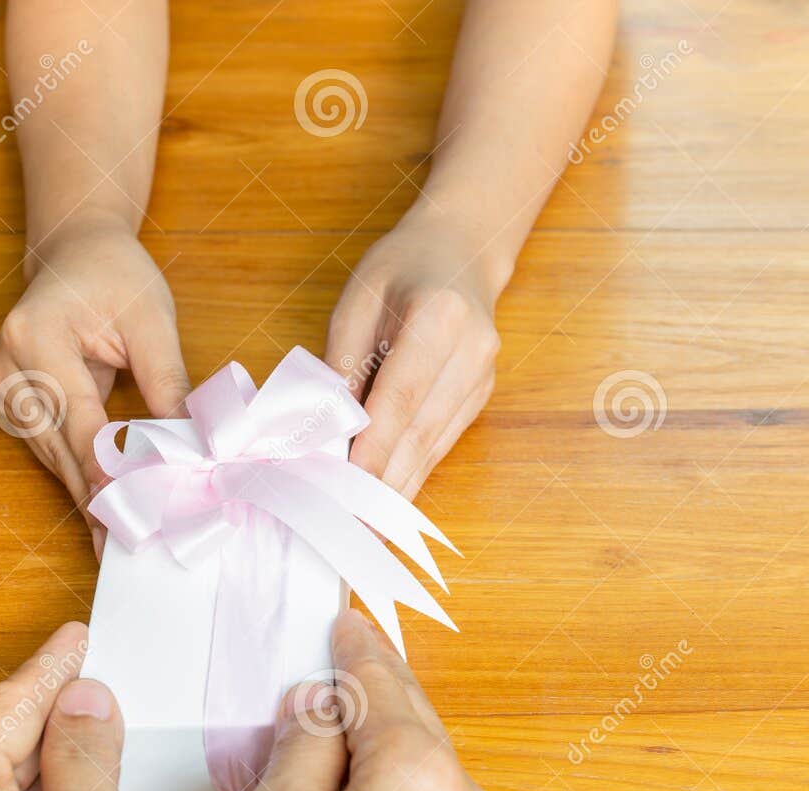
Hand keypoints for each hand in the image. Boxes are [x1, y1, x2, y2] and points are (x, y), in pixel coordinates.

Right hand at [0, 213, 189, 555]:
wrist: (77, 247)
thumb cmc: (117, 275)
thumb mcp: (152, 320)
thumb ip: (166, 380)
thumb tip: (190, 442)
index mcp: (37, 334)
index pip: (77, 415)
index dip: (103, 466)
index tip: (128, 508)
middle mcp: (8, 361)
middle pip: (56, 443)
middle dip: (92, 495)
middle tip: (123, 544)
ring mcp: (3, 380)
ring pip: (48, 452)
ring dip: (82, 494)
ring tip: (114, 539)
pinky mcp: (13, 396)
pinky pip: (49, 445)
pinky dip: (77, 474)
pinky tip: (102, 508)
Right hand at [230, 610, 495, 790]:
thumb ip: (296, 756)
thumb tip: (312, 708)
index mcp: (416, 768)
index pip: (379, 680)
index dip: (352, 646)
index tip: (341, 619)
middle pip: (410, 712)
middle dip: (375, 678)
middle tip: (346, 645)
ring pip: (421, 757)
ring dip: (383, 727)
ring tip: (344, 707)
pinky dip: (392, 773)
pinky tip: (363, 786)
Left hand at [326, 205, 504, 497]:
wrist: (461, 249)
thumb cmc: (399, 269)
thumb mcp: (356, 303)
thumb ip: (343, 365)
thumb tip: (326, 431)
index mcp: (439, 316)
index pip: (401, 397)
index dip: (374, 447)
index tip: (346, 485)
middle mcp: (472, 350)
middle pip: (421, 430)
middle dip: (383, 481)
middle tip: (349, 522)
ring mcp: (483, 376)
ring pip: (434, 444)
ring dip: (399, 486)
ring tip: (365, 523)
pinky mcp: (481, 395)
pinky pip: (442, 441)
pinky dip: (414, 470)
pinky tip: (388, 496)